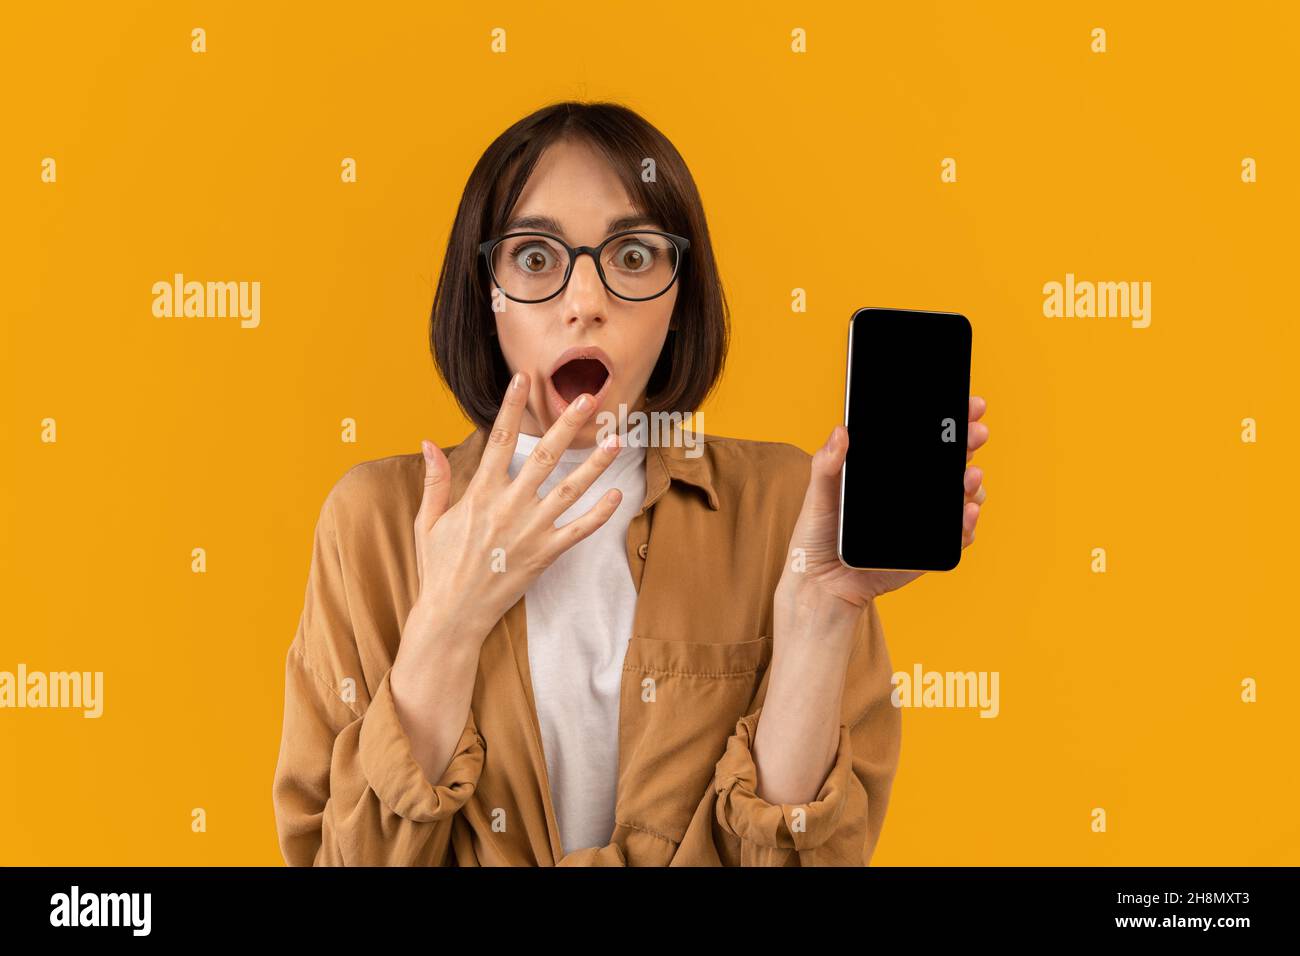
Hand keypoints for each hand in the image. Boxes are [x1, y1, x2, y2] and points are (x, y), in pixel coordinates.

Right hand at [399, 371, 624, 661]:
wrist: (452, 614)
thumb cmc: (438, 567)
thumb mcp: (428, 521)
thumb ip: (435, 480)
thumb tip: (429, 442)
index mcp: (480, 494)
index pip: (500, 440)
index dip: (513, 407)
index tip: (524, 379)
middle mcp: (509, 506)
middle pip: (545, 456)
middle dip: (567, 425)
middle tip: (587, 399)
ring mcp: (530, 530)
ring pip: (570, 489)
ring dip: (596, 463)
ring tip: (617, 439)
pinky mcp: (545, 554)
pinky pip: (579, 531)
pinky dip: (600, 513)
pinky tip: (618, 495)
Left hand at [776, 396, 989, 612]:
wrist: (821, 582)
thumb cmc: (817, 533)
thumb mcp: (818, 494)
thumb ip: (827, 464)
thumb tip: (841, 431)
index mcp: (890, 470)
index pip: (926, 438)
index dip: (950, 418)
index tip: (968, 405)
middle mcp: (912, 490)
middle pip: (951, 460)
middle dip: (969, 442)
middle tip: (976, 433)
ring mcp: (923, 518)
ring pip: (961, 495)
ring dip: (973, 484)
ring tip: (970, 477)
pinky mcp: (928, 548)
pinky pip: (955, 535)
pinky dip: (966, 524)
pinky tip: (966, 512)